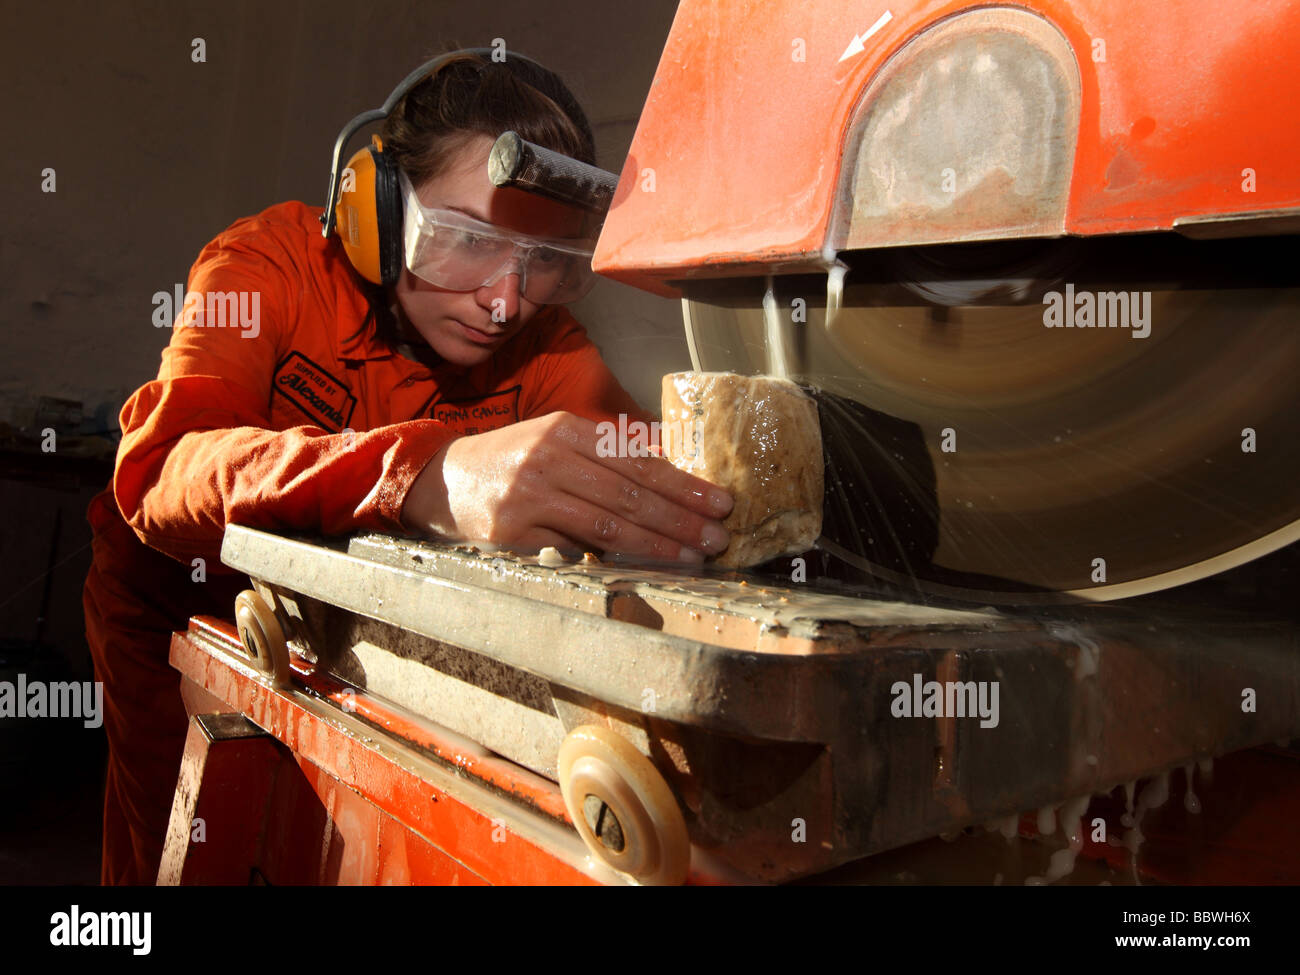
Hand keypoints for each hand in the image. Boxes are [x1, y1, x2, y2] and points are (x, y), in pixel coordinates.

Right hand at [401, 411, 733, 562]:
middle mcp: (548, 458)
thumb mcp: (557, 440)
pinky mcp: (512, 533)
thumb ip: (607, 452)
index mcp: (567, 430)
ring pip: (606, 525)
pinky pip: (572, 551)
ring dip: (656, 545)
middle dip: (680, 519)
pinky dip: (610, 563)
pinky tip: (642, 570)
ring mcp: (529, 496)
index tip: (720, 503)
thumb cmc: (512, 461)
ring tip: (692, 558)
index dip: (684, 485)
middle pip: (629, 494)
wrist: (442, 480)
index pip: (639, 462)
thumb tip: (669, 465)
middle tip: (718, 538)